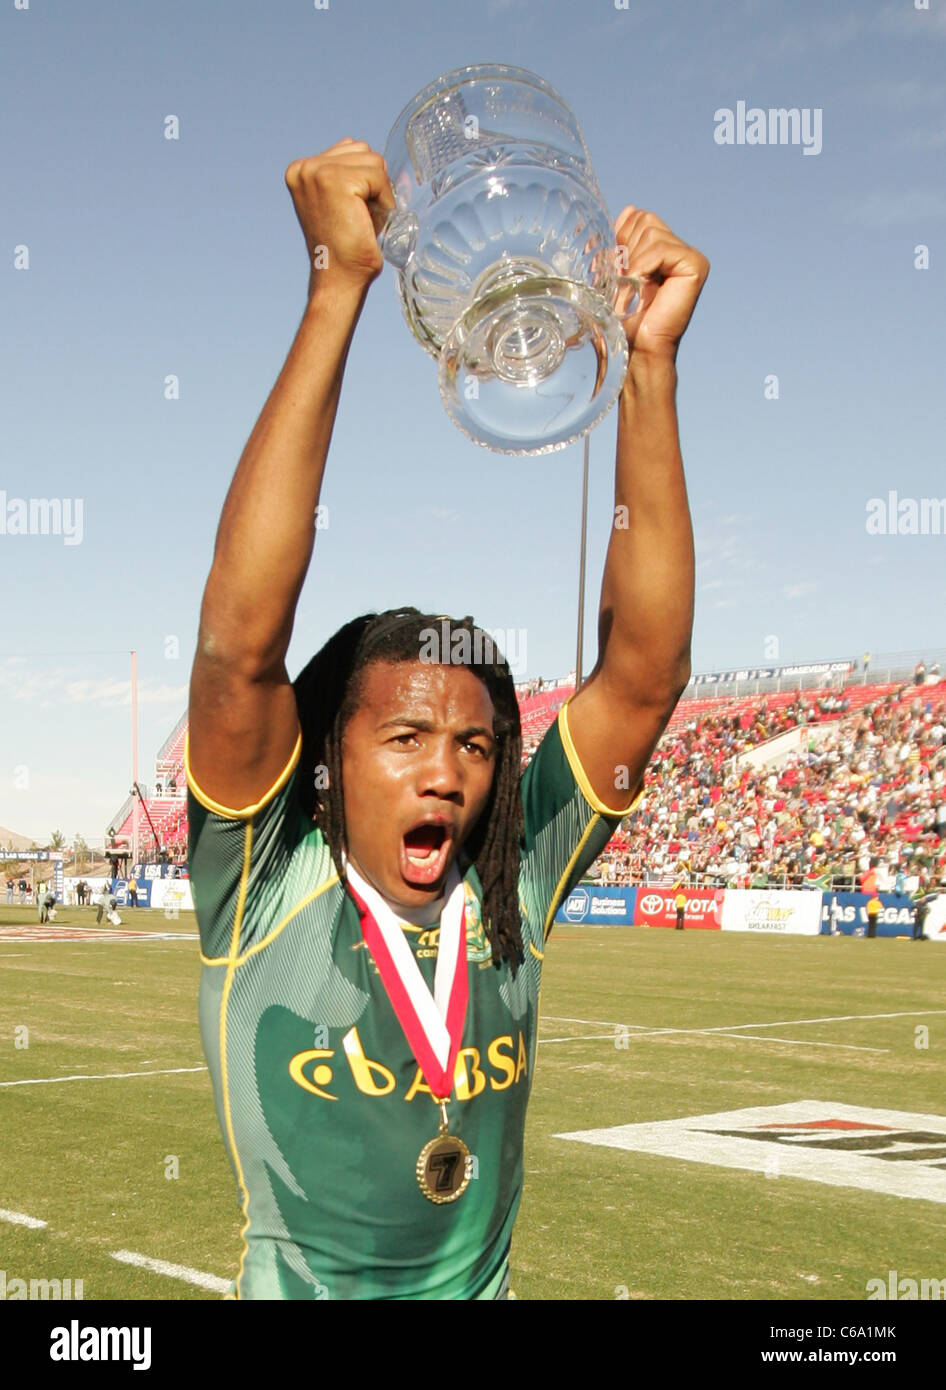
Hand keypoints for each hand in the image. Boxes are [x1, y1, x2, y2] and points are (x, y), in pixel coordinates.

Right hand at [285, 139, 395, 299]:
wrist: (338, 279)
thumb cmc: (344, 248)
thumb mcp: (338, 202)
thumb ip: (344, 174)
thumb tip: (371, 154)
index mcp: (301, 170)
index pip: (350, 149)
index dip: (364, 180)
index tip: (351, 212)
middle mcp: (305, 167)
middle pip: (362, 150)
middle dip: (372, 183)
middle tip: (360, 218)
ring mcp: (318, 171)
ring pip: (373, 161)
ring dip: (378, 192)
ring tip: (364, 219)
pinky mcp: (336, 180)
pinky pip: (378, 176)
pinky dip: (384, 200)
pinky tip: (370, 221)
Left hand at [614, 206, 708, 361]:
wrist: (633, 347)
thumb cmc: (621, 318)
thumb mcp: (612, 271)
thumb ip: (620, 239)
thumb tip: (629, 208)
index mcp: (660, 247)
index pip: (636, 217)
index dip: (619, 241)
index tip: (617, 273)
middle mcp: (678, 248)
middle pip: (644, 219)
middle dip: (626, 251)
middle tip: (625, 284)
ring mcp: (688, 255)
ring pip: (650, 231)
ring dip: (633, 262)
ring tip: (633, 290)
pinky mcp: (695, 265)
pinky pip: (660, 248)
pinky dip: (643, 266)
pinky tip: (641, 287)